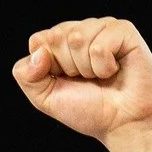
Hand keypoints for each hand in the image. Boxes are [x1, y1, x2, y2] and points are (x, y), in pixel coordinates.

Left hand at [10, 18, 151, 151]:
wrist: (125, 123)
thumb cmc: (90, 111)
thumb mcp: (45, 98)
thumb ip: (26, 74)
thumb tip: (38, 50)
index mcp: (61, 43)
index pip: (38, 40)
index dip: (48, 67)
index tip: (66, 81)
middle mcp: (82, 31)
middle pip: (56, 37)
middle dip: (68, 67)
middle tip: (88, 80)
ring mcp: (103, 28)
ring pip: (77, 38)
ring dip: (87, 68)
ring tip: (103, 77)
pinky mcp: (124, 31)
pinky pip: (100, 45)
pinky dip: (104, 66)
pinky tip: (116, 71)